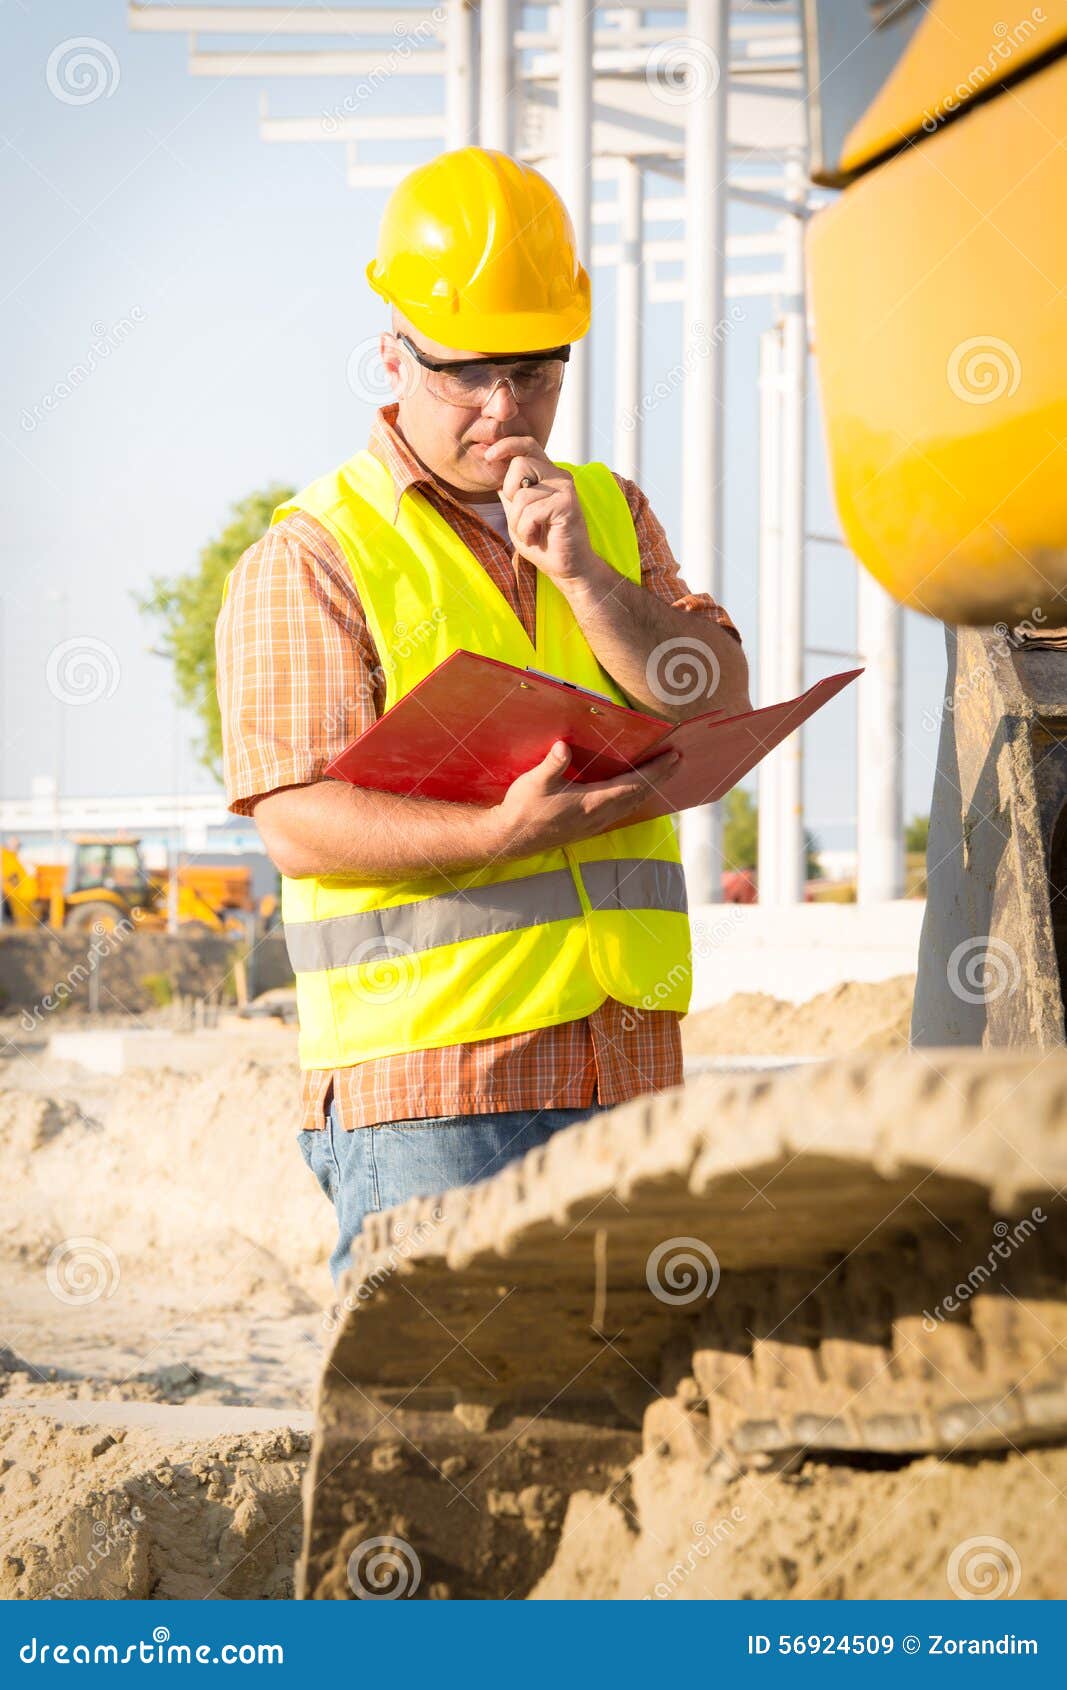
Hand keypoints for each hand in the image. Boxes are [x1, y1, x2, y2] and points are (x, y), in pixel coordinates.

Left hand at [483, 436, 598, 583]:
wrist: (568, 567)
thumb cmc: (543, 542)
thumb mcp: (517, 515)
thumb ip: (509, 494)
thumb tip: (493, 468)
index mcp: (547, 475)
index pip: (527, 445)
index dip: (507, 445)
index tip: (488, 456)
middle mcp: (557, 476)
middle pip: (519, 463)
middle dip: (510, 493)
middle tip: (521, 516)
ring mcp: (564, 487)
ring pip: (522, 493)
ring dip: (518, 521)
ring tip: (530, 532)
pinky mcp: (567, 503)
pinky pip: (531, 511)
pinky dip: (526, 529)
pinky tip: (536, 537)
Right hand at [486, 738, 681, 861]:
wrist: (512, 839)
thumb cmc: (523, 810)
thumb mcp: (535, 782)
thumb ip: (553, 764)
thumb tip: (564, 746)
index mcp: (592, 803)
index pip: (633, 785)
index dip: (655, 771)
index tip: (673, 757)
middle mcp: (599, 816)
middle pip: (639, 795)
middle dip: (660, 777)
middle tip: (678, 760)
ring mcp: (595, 824)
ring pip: (631, 804)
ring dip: (650, 788)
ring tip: (663, 774)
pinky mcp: (589, 827)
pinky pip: (621, 810)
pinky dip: (635, 797)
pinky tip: (635, 791)